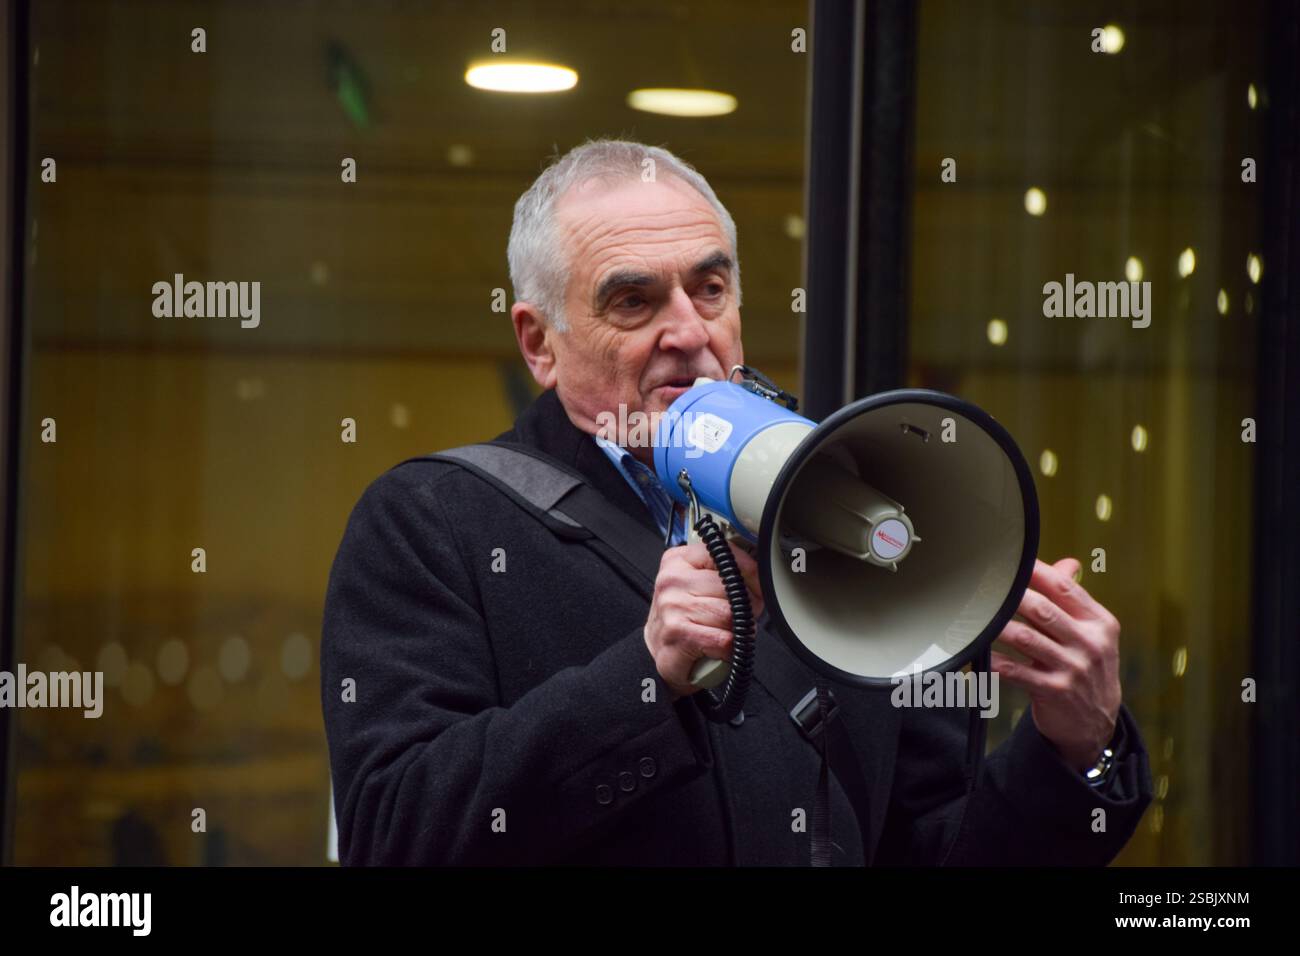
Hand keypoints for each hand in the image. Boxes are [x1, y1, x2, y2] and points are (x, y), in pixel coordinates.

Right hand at [644, 540, 763, 698]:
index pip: (725, 555)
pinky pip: (723, 639)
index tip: (755, 585)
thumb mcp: (701, 584)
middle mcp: (672, 579)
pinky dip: (728, 648)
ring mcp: (673, 605)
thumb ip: (726, 573)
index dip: (748, 571)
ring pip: (730, 615)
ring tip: (725, 632)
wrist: (661, 648)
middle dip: (745, 606)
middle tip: (737, 617)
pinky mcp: (678, 632)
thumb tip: (762, 576)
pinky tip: (718, 647)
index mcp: (678, 560)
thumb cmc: (685, 616)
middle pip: (732, 588)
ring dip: (736, 630)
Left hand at [990, 557, 1121, 772]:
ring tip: (975, 613)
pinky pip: (1016, 671)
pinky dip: (994, 661)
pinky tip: (979, 653)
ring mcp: (1073, 668)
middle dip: (1011, 595)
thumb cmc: (1086, 666)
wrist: (1096, 721)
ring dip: (997, 625)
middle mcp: (1089, 643)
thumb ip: (1074, 601)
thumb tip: (1068, 564)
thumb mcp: (1092, 633)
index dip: (1036, 571)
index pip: (1065, 589)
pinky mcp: (1054, 690)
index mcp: (1099, 622)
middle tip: (985, 584)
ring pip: (1026, 638)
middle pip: (1043, 610)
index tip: (1011, 560)